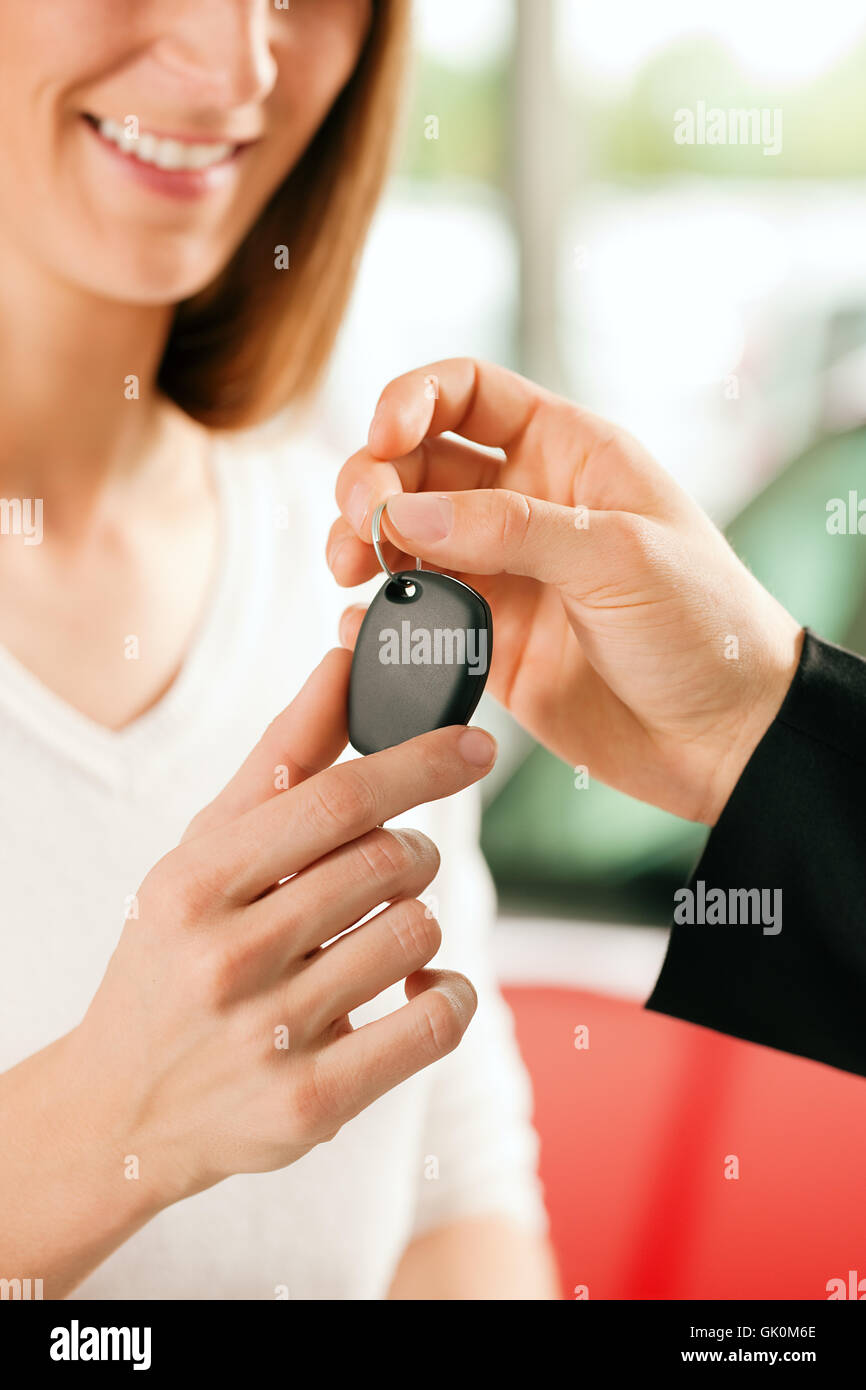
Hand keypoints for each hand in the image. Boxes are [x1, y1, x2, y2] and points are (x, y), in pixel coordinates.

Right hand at [69, 648, 494, 1206]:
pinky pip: (434, 1025)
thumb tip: (342, 659)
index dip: (418, 762)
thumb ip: (280, 758)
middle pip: (387, 863)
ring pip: (417, 932)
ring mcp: (268, 1036)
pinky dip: (449, 996)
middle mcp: (226, 957)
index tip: (474, 745)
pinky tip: (419, 990)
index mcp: (195, 882)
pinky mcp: (312, 1105)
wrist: (121, 1108)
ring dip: (422, 922)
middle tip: (393, 867)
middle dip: (413, 853)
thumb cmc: (174, 956)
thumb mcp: (203, 854)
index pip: (333, 799)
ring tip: (384, 934)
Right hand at [328, 359, 802, 825]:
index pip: (468, 393)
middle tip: (364, 523)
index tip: (382, 440)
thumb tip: (404, 515)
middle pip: (419, 462)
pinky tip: (362, 622)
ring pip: (407, 537)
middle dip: (375, 480)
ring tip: (350, 568)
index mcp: (569, 454)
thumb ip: (508, 529)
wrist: (725, 735)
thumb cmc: (703, 625)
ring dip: (365, 543)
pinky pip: (418, 613)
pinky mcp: (489, 639)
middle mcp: (528, 504)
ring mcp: (504, 572)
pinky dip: (379, 613)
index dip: (411, 400)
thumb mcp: (618, 556)